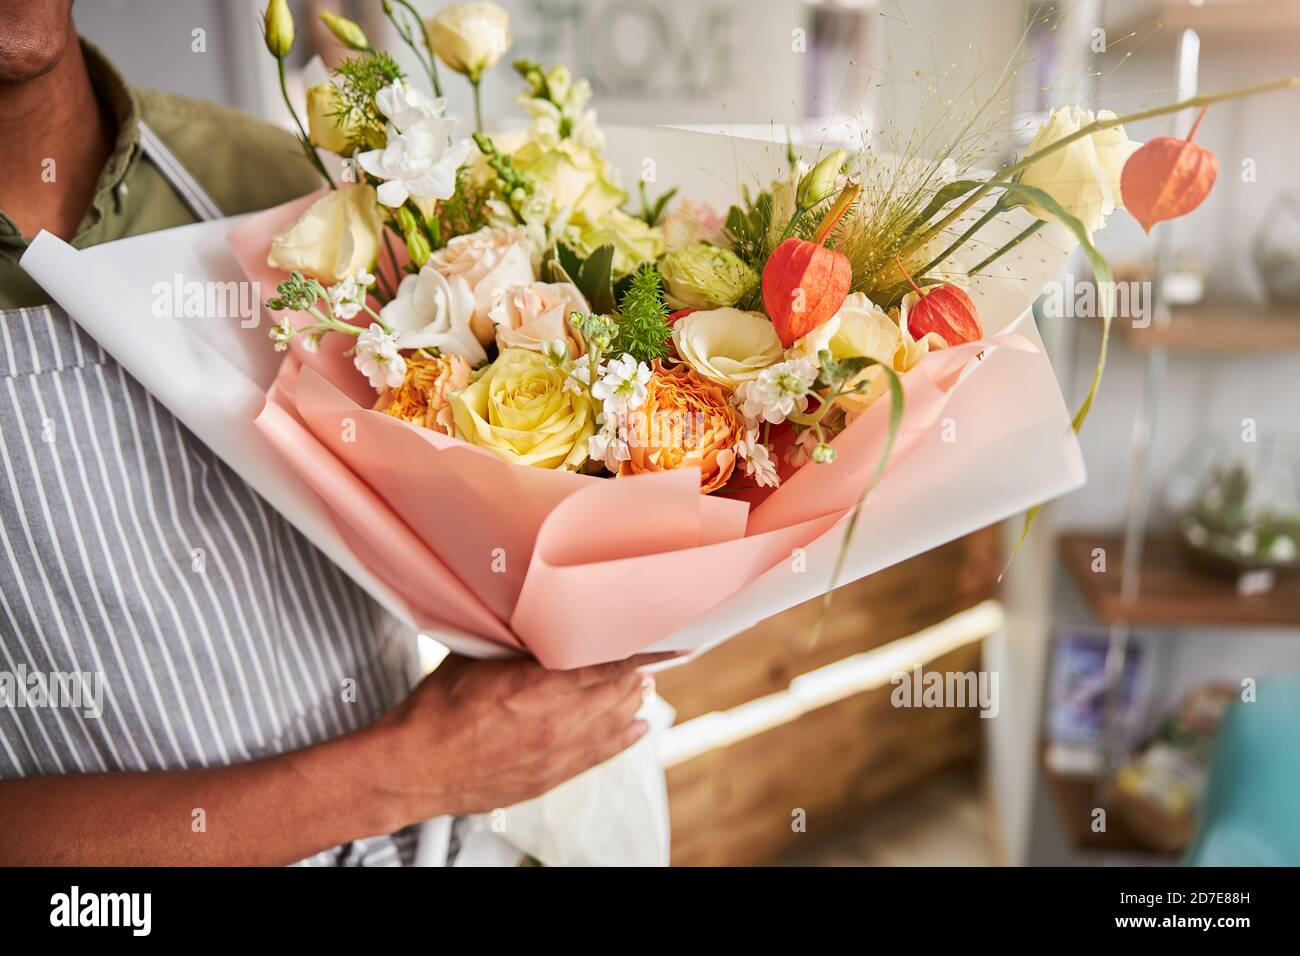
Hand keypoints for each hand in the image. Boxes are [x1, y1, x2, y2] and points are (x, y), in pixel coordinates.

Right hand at [369, 653, 672, 822]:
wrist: (414, 768)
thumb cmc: (436, 712)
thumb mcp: (477, 658)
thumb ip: (517, 643)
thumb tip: (538, 621)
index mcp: (540, 686)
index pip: (608, 662)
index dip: (643, 651)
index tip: (668, 641)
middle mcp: (558, 721)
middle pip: (617, 691)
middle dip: (636, 672)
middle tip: (647, 656)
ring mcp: (558, 752)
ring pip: (614, 721)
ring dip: (631, 700)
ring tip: (642, 685)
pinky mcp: (552, 776)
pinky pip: (602, 754)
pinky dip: (625, 738)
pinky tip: (638, 728)